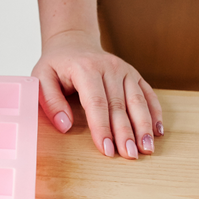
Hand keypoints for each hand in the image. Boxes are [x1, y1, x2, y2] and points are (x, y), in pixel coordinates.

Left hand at [32, 29, 163, 158]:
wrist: (73, 42)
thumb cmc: (56, 65)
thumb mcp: (41, 78)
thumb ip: (51, 101)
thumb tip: (65, 125)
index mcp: (85, 69)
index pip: (96, 103)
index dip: (102, 128)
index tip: (106, 149)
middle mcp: (109, 68)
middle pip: (119, 105)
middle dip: (126, 133)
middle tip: (130, 155)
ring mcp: (124, 70)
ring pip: (137, 101)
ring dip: (144, 126)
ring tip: (147, 148)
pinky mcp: (133, 74)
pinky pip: (147, 94)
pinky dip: (154, 112)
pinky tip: (157, 131)